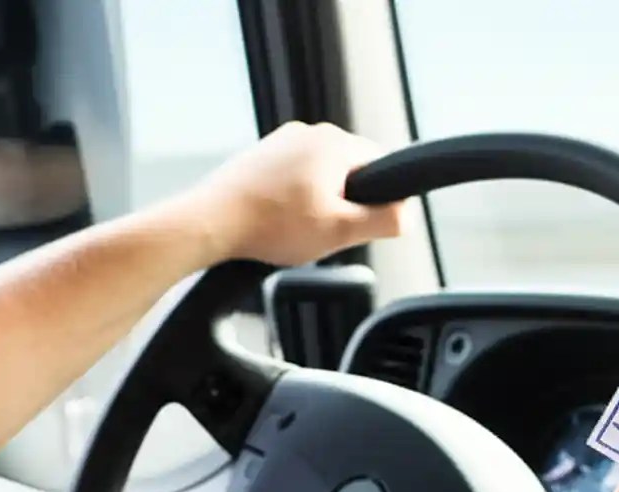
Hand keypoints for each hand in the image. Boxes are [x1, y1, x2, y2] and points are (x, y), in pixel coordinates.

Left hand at [175, 121, 405, 265]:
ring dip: (319, 202)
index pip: (382, 166)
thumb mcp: (342, 232)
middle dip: (346, 202)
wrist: (210, 223)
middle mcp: (309, 132)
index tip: (359, 223)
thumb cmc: (271, 225)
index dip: (378, 200)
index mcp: (334, 142)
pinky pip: (296, 176)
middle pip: (351, 171)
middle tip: (326, 230)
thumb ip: (385, 220)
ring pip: (323, 175)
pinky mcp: (262, 155)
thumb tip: (407, 214)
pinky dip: (294, 199)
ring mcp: (282, 141)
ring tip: (297, 226)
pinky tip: (279, 220)